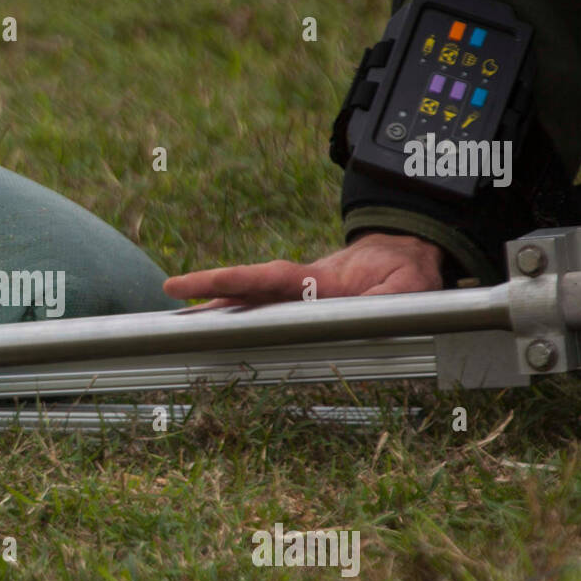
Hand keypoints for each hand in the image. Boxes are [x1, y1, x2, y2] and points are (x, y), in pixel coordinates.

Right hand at [163, 233, 445, 306]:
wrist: (404, 253)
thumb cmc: (407, 271)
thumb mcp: (410, 286)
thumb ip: (392, 299)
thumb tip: (370, 315)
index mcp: (319, 279)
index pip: (268, 279)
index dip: (234, 281)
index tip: (207, 283)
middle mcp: (299, 284)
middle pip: (246, 287)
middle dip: (207, 288)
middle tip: (170, 290)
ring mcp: (296, 293)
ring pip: (248, 299)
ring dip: (215, 306)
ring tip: (178, 319)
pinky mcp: (297, 302)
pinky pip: (260, 309)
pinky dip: (233, 315)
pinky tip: (211, 328)